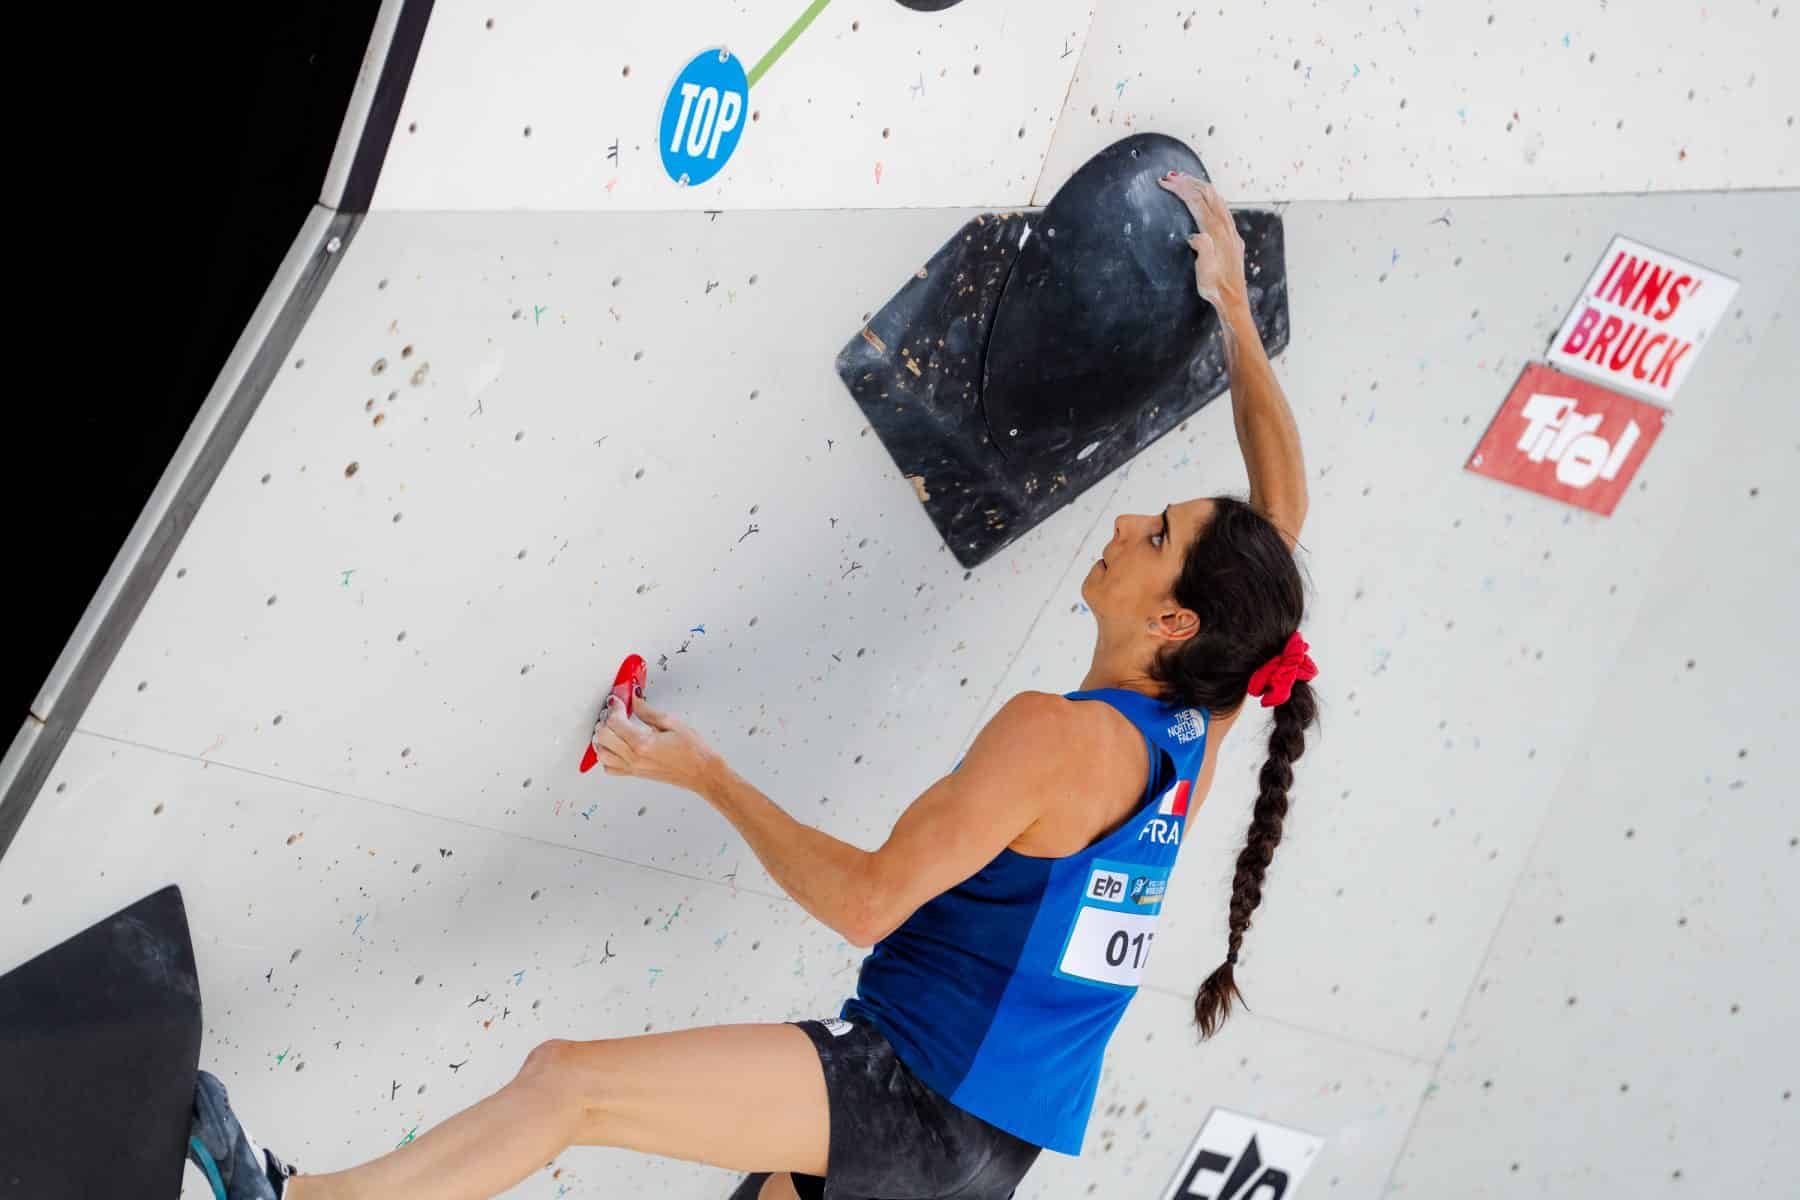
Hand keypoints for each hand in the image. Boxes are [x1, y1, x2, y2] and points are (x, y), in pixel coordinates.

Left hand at [590, 696, 723, 794]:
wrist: (702, 772)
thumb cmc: (693, 751)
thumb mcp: (672, 723)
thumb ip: (647, 711)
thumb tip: (634, 699)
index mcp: (643, 744)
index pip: (615, 722)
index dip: (615, 706)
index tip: (619, 699)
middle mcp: (634, 758)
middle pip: (602, 736)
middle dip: (606, 719)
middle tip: (617, 710)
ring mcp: (633, 768)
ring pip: (601, 754)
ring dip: (602, 738)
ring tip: (613, 727)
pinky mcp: (635, 773)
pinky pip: (609, 768)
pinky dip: (606, 756)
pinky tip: (615, 745)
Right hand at [1157, 172, 1247, 310]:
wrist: (1232, 300)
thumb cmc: (1215, 288)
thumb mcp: (1204, 270)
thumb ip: (1201, 248)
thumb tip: (1194, 234)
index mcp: (1215, 232)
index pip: (1196, 201)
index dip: (1179, 189)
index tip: (1163, 182)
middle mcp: (1226, 228)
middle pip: (1207, 194)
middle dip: (1188, 182)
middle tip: (1170, 176)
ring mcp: (1231, 232)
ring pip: (1217, 199)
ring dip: (1200, 187)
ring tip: (1186, 181)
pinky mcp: (1233, 238)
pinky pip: (1223, 209)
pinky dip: (1211, 198)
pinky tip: (1208, 200)